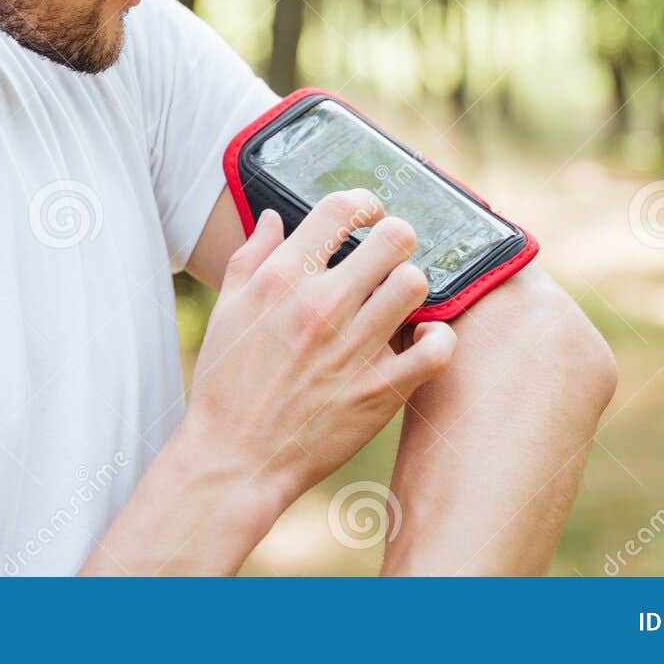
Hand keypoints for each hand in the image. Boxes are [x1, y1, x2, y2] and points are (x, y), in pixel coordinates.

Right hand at [179, 190, 457, 511]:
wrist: (234, 460)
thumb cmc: (225, 384)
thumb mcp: (226, 311)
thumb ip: (252, 256)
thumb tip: (276, 217)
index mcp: (281, 280)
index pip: (340, 209)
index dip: (362, 203)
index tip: (367, 214)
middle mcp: (321, 306)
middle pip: (394, 238)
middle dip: (396, 239)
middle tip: (390, 255)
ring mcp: (353, 349)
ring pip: (415, 284)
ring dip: (411, 286)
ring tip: (398, 299)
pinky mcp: (380, 391)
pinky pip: (436, 349)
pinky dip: (437, 339)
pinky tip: (421, 339)